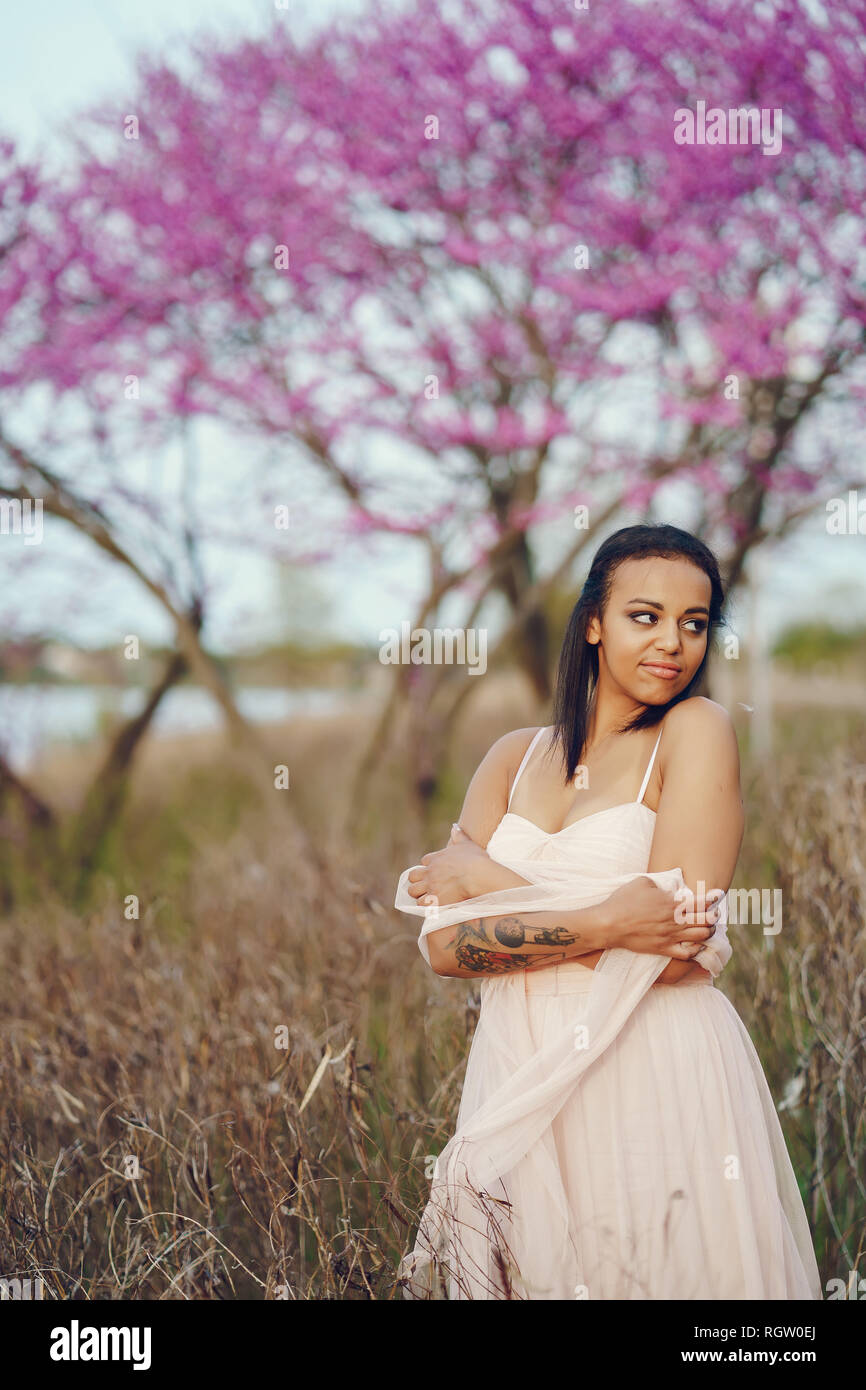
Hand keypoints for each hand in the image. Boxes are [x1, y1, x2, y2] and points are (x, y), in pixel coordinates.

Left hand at [406, 823, 488, 907]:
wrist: (478, 876)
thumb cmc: (475, 860)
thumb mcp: (467, 844)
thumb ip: (459, 836)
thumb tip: (454, 827)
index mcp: (436, 858)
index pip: (424, 861)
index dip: (428, 867)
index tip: (435, 872)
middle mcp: (430, 871)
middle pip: (413, 876)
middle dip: (418, 881)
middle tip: (427, 886)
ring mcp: (430, 885)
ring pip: (413, 891)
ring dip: (419, 894)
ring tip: (429, 898)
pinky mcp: (434, 899)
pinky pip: (422, 904)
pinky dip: (426, 905)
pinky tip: (433, 906)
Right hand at [601, 876, 724, 959]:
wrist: (609, 924)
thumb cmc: (623, 901)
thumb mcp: (642, 882)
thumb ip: (659, 883)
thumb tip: (667, 886)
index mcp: (671, 903)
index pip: (700, 902)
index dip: (712, 899)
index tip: (718, 895)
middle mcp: (675, 921)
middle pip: (705, 921)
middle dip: (713, 916)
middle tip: (714, 913)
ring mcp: (670, 937)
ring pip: (700, 937)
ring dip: (708, 932)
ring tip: (708, 928)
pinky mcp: (663, 949)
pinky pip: (687, 954)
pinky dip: (696, 950)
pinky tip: (696, 946)